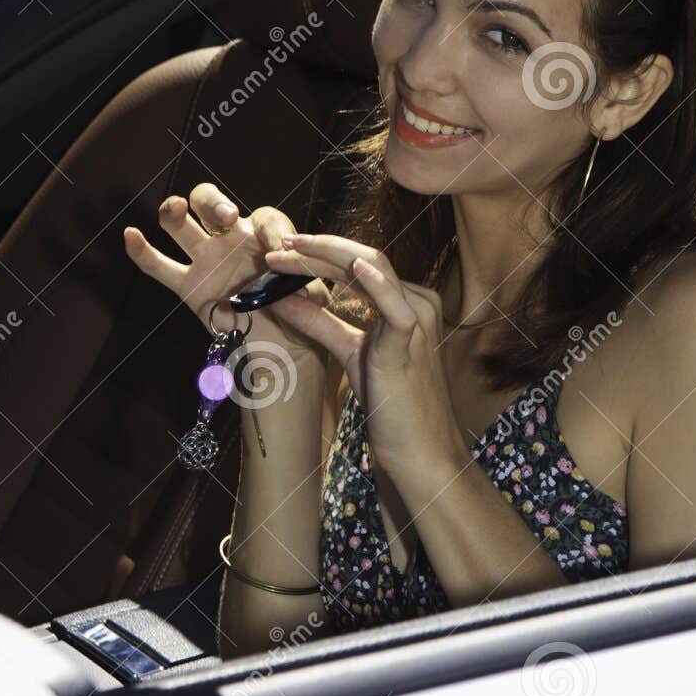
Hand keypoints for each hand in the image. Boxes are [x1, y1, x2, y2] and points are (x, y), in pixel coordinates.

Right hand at [122, 185, 331, 376]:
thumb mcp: (314, 289)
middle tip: (226, 217)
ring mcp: (207, 260)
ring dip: (177, 210)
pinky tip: (130, 235)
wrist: (288, 350)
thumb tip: (297, 270)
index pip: (264, 218)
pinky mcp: (189, 287)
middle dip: (215, 203)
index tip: (279, 252)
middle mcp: (232, 240)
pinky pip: (160, 267)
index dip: (272, 231)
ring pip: (181, 225)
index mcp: (264, 235)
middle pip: (210, 203)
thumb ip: (303, 275)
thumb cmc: (302, 313)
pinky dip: (143, 252)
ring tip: (177, 209)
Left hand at [263, 231, 464, 481]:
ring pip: (370, 268)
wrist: (420, 450)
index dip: (319, 254)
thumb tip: (282, 299)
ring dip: (325, 257)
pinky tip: (352, 268)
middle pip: (361, 258)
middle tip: (276, 245)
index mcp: (406, 302)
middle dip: (315, 249)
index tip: (282, 251)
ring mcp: (417, 317)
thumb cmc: (391, 406)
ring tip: (288, 252)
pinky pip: (392, 303)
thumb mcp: (350, 353)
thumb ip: (320, 323)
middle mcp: (417, 301)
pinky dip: (373, 283)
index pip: (358, 265)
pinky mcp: (410, 340)